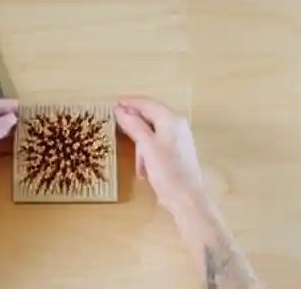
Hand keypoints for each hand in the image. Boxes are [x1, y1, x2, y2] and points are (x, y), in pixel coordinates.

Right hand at [114, 97, 211, 218]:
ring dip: (140, 141)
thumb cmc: (167, 172)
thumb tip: (120, 110)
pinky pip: (157, 143)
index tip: (114, 104)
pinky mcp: (177, 152)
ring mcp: (179, 138)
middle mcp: (177, 125)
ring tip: (134, 157)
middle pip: (151, 115)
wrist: (187, 199)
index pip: (148, 103)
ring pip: (153, 131)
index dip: (130, 102)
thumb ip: (134, 126)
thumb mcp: (147, 147)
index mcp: (171, 120)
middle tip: (117, 124)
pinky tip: (143, 166)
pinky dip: (147, 150)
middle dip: (134, 122)